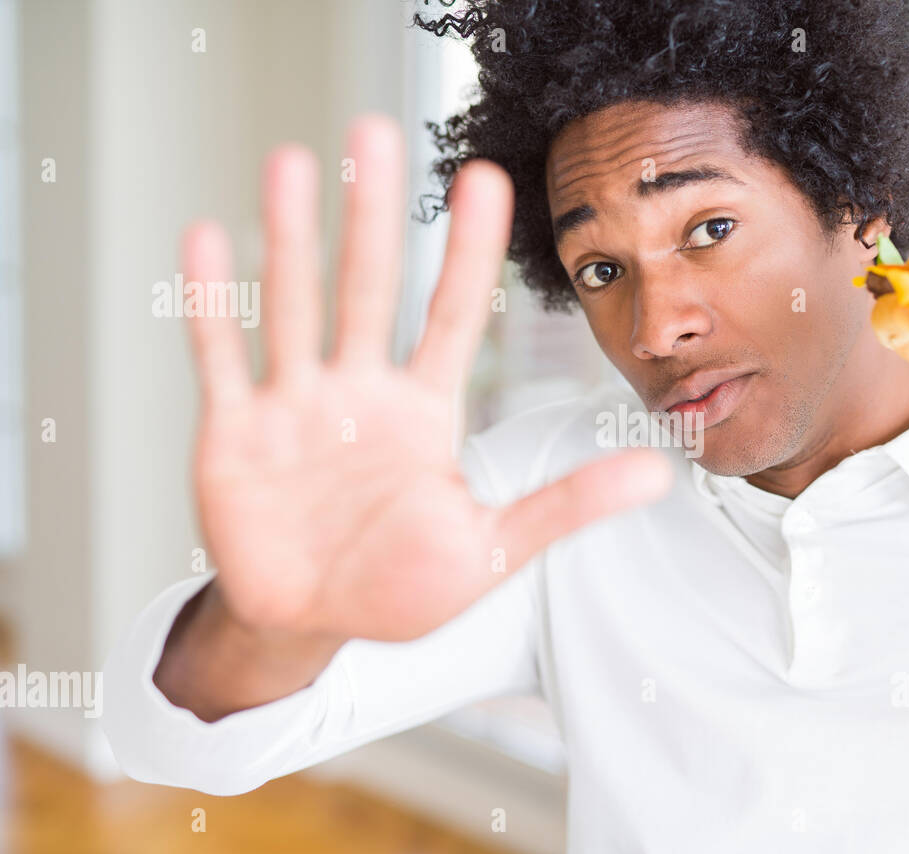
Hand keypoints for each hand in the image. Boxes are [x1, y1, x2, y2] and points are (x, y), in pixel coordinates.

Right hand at [181, 115, 670, 641]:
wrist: (313, 625)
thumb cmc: (403, 588)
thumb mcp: (492, 550)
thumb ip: (566, 505)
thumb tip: (658, 471)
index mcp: (423, 413)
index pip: (453, 315)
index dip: (468, 252)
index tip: (486, 181)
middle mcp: (360, 394)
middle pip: (371, 289)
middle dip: (375, 217)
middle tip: (378, 132)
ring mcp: (295, 407)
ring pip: (295, 306)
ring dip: (291, 239)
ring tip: (292, 161)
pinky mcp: (236, 432)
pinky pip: (223, 359)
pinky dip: (213, 305)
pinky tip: (210, 240)